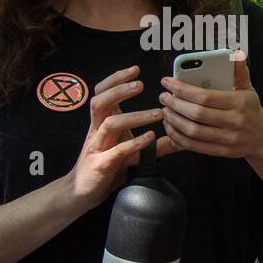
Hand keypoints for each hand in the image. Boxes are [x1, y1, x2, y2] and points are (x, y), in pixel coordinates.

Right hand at [66, 65, 173, 213]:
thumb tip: (180, 138)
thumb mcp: (131, 153)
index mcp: (102, 123)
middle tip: (141, 84)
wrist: (82, 193)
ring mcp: (97, 147)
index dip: (116, 79)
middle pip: (99, 101)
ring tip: (157, 113)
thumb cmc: (107, 168)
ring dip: (134, 115)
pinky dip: (134, 143)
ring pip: (109, 123)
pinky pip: (117, 150)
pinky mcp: (101, 164)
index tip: (135, 69)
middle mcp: (97, 131)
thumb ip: (154, 145)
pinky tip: (151, 138)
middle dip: (119, 89)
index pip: (103, 93)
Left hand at [159, 53, 262, 159]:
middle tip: (163, 97)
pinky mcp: (223, 152)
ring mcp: (229, 139)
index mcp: (239, 103)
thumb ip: (239, 72)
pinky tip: (171, 127)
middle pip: (196, 114)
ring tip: (165, 111)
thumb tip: (235, 53)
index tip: (167, 82)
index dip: (182, 89)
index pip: (204, 96)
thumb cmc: (251, 110)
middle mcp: (235, 122)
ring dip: (173, 121)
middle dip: (174, 104)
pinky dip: (178, 137)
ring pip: (193, 131)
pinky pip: (194, 146)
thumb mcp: (248, 89)